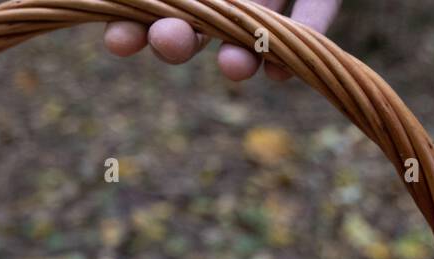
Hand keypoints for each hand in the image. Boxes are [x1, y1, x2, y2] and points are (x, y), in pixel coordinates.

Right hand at [104, 0, 340, 81]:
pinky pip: (317, 11)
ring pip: (253, 24)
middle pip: (200, 19)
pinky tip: (278, 75)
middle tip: (165, 42)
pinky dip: (300, 42)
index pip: (155, 5)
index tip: (117, 40)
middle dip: (180, 38)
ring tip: (231, 69)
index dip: (133, 23)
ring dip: (238, 54)